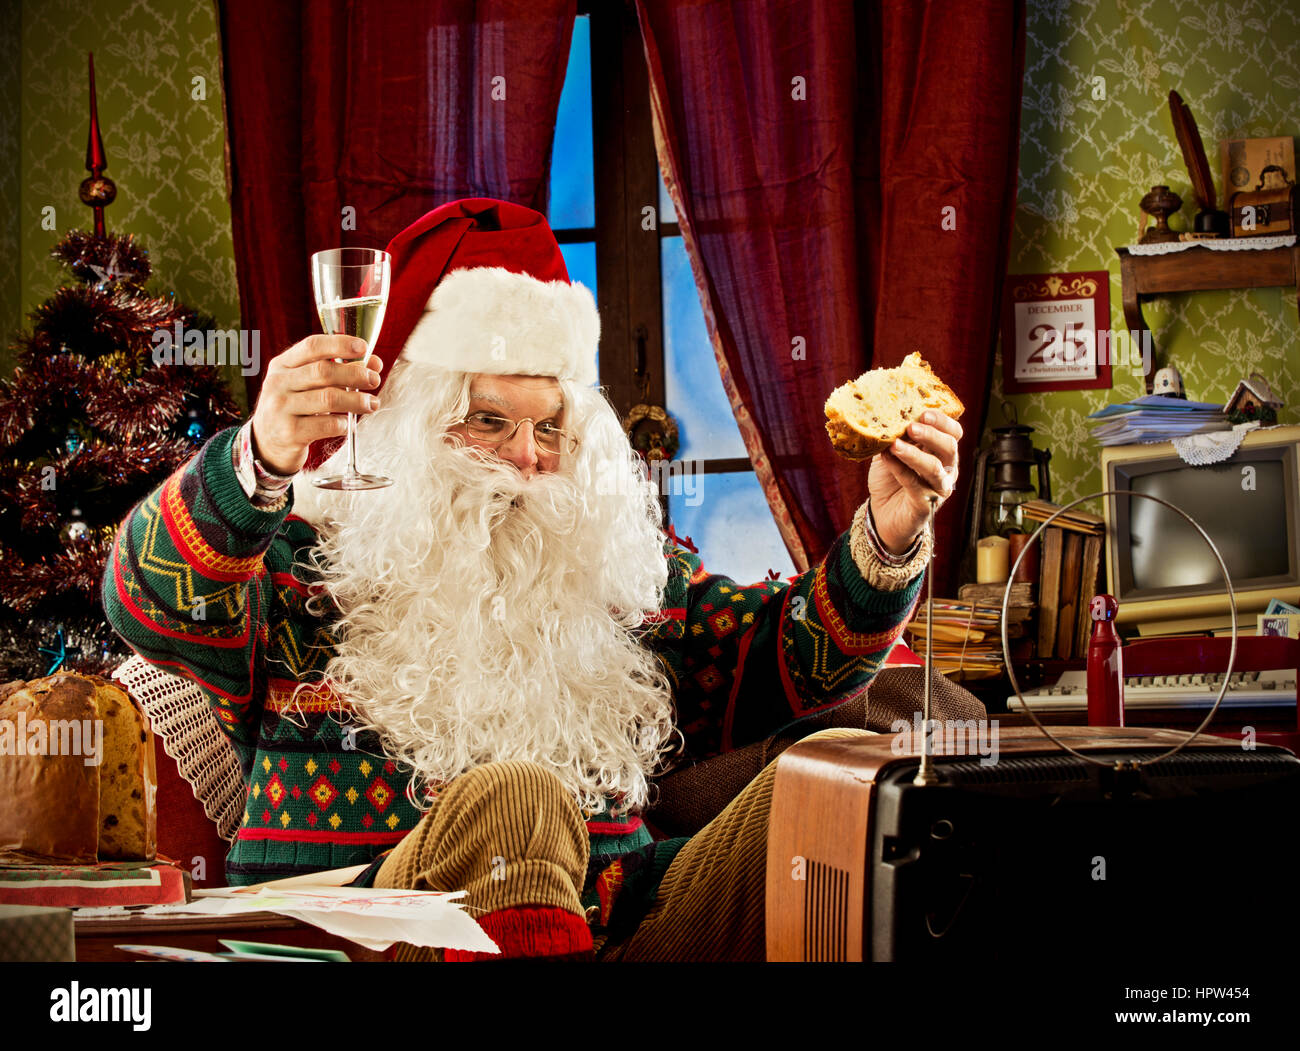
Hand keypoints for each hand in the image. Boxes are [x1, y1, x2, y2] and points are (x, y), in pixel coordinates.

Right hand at [250, 336, 383, 474]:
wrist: (266, 444)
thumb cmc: (294, 409)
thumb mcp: (307, 385)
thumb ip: (337, 371)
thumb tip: (374, 363)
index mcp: (283, 365)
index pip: (312, 346)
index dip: (340, 344)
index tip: (363, 347)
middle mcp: (278, 383)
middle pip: (323, 371)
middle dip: (355, 374)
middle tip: (374, 380)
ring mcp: (281, 408)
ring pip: (328, 398)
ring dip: (356, 400)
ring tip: (372, 404)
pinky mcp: (289, 432)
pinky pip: (326, 425)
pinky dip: (344, 423)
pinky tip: (349, 424)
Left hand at [867, 410, 962, 554]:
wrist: (882, 514)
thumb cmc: (891, 480)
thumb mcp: (893, 452)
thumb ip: (896, 435)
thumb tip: (886, 413)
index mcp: (942, 452)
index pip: (953, 432)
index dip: (942, 421)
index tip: (924, 411)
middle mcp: (946, 469)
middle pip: (949, 447)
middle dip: (931, 434)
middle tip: (912, 426)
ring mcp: (938, 488)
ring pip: (934, 468)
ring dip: (915, 454)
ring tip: (896, 444)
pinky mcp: (925, 504)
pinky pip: (914, 484)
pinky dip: (899, 469)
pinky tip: (887, 457)